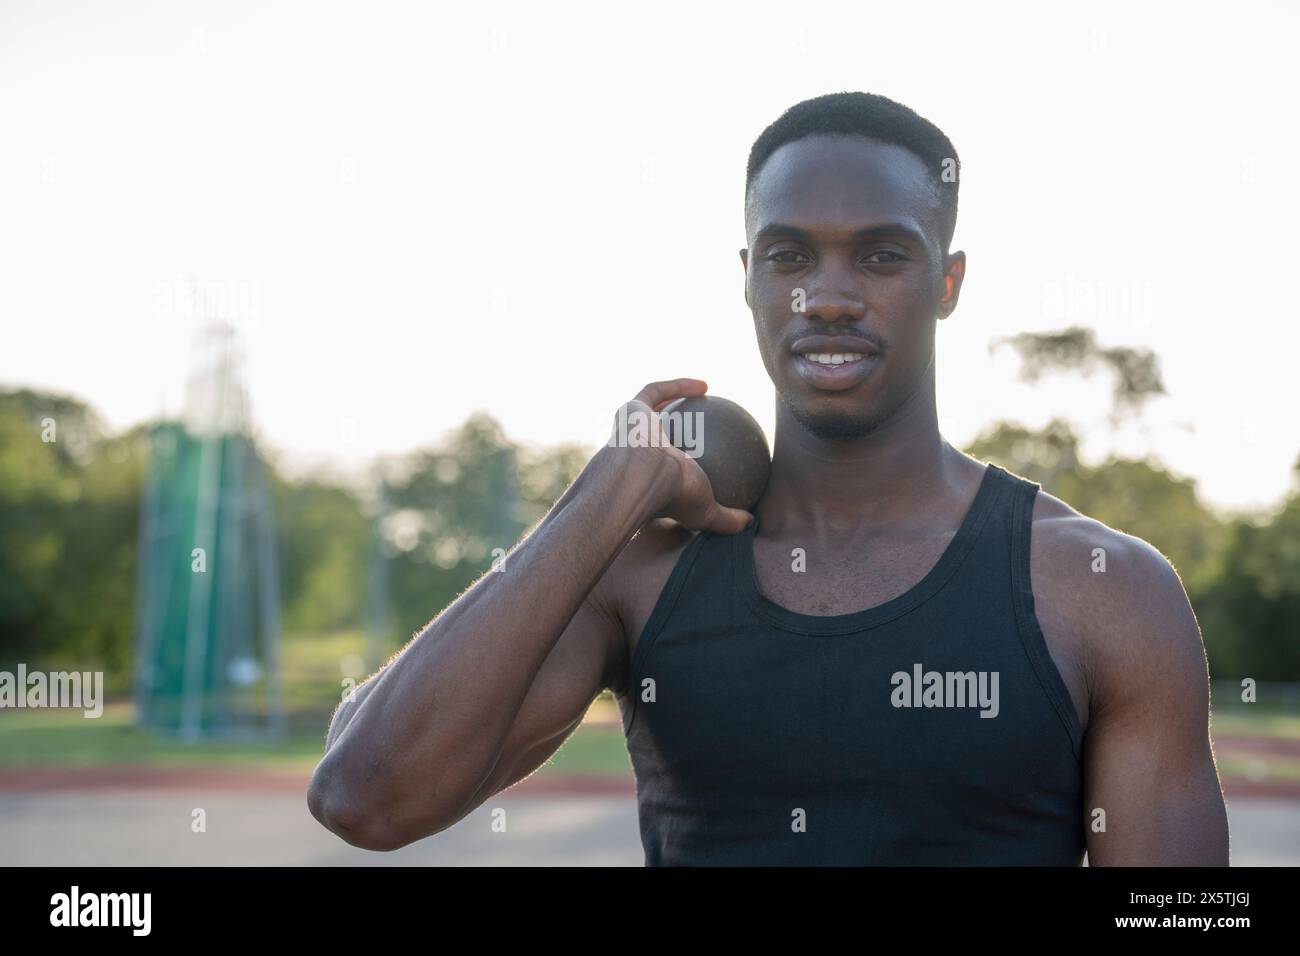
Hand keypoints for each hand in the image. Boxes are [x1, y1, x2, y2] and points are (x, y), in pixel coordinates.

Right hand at [609, 379, 753, 534]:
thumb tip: (750, 523)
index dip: (684, 461)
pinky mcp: (630, 410)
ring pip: (652, 410)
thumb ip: (727, 518)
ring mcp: (630, 431)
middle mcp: (636, 454)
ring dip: (675, 399)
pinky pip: (656, 391)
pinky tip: (706, 386)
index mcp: (650, 478)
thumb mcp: (706, 511)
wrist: (640, 476)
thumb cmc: (672, 495)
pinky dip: (678, 386)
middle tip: (702, 422)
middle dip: (674, 427)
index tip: (707, 454)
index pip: (666, 469)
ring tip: (705, 394)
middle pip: (656, 437)